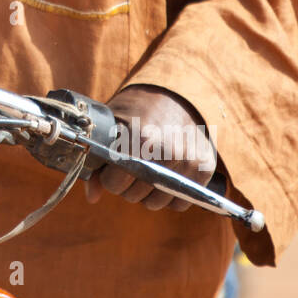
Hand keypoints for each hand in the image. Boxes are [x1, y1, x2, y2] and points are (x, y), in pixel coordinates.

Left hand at [83, 84, 216, 211]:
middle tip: (130, 166)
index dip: (109, 178)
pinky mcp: (205, 168)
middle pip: (134, 195)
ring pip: (157, 202)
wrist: (174, 94)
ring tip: (147, 170)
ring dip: (147, 193)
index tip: (112, 167)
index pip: (115, 184)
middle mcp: (169, 153)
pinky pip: (180, 202)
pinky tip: (165, 176)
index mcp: (141, 140)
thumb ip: (98, 162)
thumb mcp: (111, 127)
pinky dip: (170, 196)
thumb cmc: (137, 110)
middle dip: (127, 186)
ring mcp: (190, 162)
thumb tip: (92, 197)